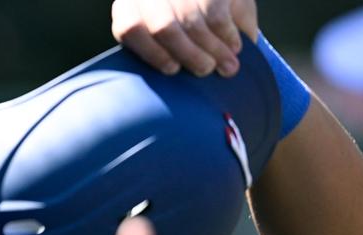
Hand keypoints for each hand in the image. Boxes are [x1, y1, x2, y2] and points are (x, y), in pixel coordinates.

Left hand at [111, 0, 257, 76]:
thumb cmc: (178, 32)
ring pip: (192, 21)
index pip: (131, 29)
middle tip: (206, 70)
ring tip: (227, 67)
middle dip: (188, 53)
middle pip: (164, 27)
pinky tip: (234, 47)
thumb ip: (160, 60)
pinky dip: (227, 35)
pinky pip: (216, 14)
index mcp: (128, 10)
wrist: (201, 3)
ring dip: (213, 48)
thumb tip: (164, 98)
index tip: (173, 70)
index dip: (152, 52)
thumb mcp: (162, 44)